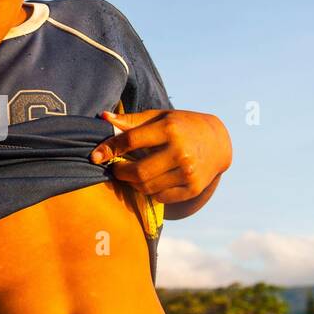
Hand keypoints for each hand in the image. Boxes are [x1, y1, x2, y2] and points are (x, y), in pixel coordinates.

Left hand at [90, 108, 231, 203]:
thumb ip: (131, 120)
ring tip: (132, 173)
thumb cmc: (182, 126)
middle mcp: (180, 151)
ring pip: (146, 186)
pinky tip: (150, 181)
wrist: (218, 142)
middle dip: (120, 172)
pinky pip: (159, 197)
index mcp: (170, 129)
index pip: (131, 141)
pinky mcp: (193, 188)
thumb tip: (103, 117)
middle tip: (116, 168)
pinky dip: (149, 191)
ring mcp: (188, 172)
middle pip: (137, 171)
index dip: (110, 149)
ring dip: (133, 182)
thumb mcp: (160, 117)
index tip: (95, 156)